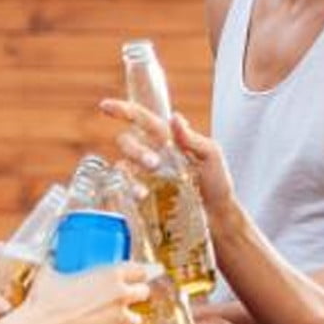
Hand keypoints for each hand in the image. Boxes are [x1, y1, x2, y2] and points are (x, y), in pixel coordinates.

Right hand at [23, 262, 152, 323]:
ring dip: (126, 319)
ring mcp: (121, 320)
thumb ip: (56, 261)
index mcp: (111, 274)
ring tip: (110, 321)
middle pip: (144, 293)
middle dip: (135, 296)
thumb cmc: (44, 302)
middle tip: (120, 299)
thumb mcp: (49, 273)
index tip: (130, 277)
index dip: (135, 274)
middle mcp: (122, 296)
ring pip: (136, 319)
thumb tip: (52, 255)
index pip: (140, 270)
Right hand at [100, 99, 235, 217]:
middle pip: (127, 141)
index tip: (105, 106)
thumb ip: (193, 138)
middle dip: (135, 150)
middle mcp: (152, 154)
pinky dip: (130, 189)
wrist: (218, 217)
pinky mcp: (142, 195)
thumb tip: (175, 118)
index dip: (122, 111)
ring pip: (123, 163)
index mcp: (168, 139)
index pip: (142, 119)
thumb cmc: (216, 184)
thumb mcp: (211, 156)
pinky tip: (142, 194)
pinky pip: (125, 188)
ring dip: (133, 169)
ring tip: (148, 181)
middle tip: (154, 164)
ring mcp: (145, 176)